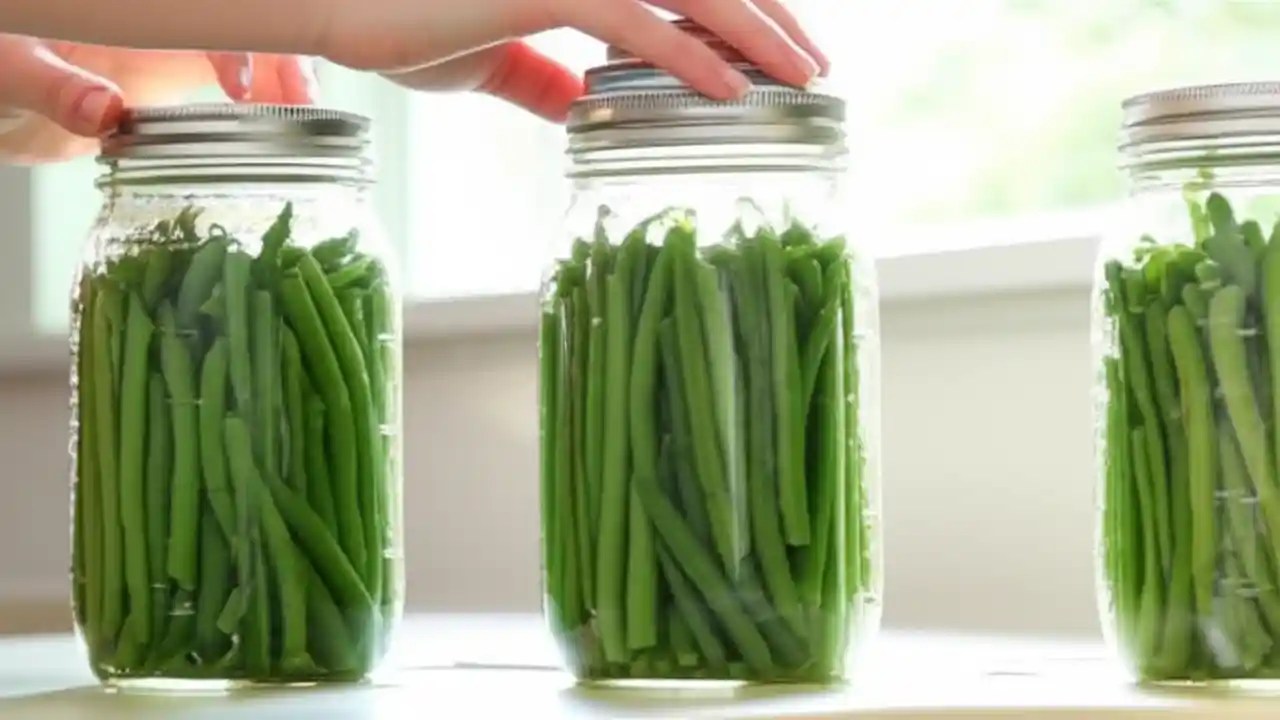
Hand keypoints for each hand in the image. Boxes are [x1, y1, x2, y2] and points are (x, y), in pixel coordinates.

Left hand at [0, 35, 315, 163]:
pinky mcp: (175, 71)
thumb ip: (52, 87)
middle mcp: (156, 15)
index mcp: (124, 2)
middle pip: (241, 21)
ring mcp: (169, 41)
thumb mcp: (7, 70)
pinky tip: (279, 128)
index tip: (242, 90)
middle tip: (301, 104)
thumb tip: (102, 110)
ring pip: (249, 46)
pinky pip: (236, 76)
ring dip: (284, 77)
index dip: (231, 43)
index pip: (202, 8)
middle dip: (280, 54)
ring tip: (304, 119)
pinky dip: (267, 100)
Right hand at [320, 0, 828, 121]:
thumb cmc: (398, 18)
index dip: (735, 11)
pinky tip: (734, 94)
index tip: (774, 52)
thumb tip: (582, 111)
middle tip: (814, 67)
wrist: (331, 1)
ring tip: (801, 78)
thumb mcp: (487, 57)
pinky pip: (638, 26)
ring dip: (756, 35)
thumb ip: (543, 77)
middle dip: (769, 19)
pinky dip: (691, 60)